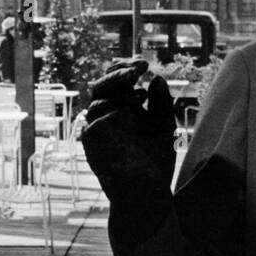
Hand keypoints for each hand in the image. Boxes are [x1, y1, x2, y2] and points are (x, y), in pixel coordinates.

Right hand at [81, 59, 177, 206]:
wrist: (149, 192)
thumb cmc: (157, 160)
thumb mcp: (164, 125)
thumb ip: (161, 102)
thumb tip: (156, 77)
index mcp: (124, 107)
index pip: (117, 80)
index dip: (126, 67)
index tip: (145, 64)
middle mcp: (108, 116)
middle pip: (102, 85)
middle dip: (119, 74)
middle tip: (137, 69)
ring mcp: (99, 131)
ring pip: (96, 102)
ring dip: (115, 93)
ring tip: (140, 96)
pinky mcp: (93, 147)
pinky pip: (92, 125)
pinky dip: (107, 116)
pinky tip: (126, 113)